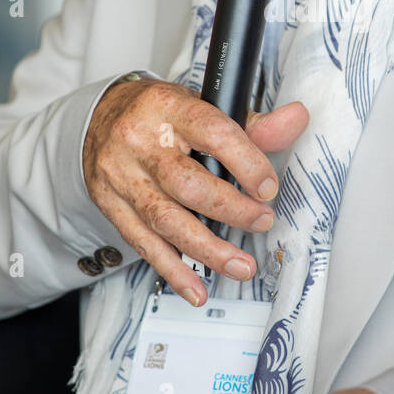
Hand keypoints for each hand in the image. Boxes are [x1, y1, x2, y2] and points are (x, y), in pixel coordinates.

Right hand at [82, 78, 308, 304]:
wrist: (99, 118)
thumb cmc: (159, 114)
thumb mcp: (201, 105)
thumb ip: (252, 123)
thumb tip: (295, 121)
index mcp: (167, 107)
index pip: (211, 133)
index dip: (246, 163)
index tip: (268, 187)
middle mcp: (140, 141)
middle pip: (187, 184)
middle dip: (232, 210)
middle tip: (262, 222)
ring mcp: (122, 176)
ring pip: (165, 220)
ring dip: (207, 250)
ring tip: (241, 265)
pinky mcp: (112, 205)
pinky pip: (143, 243)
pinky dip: (173, 270)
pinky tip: (196, 288)